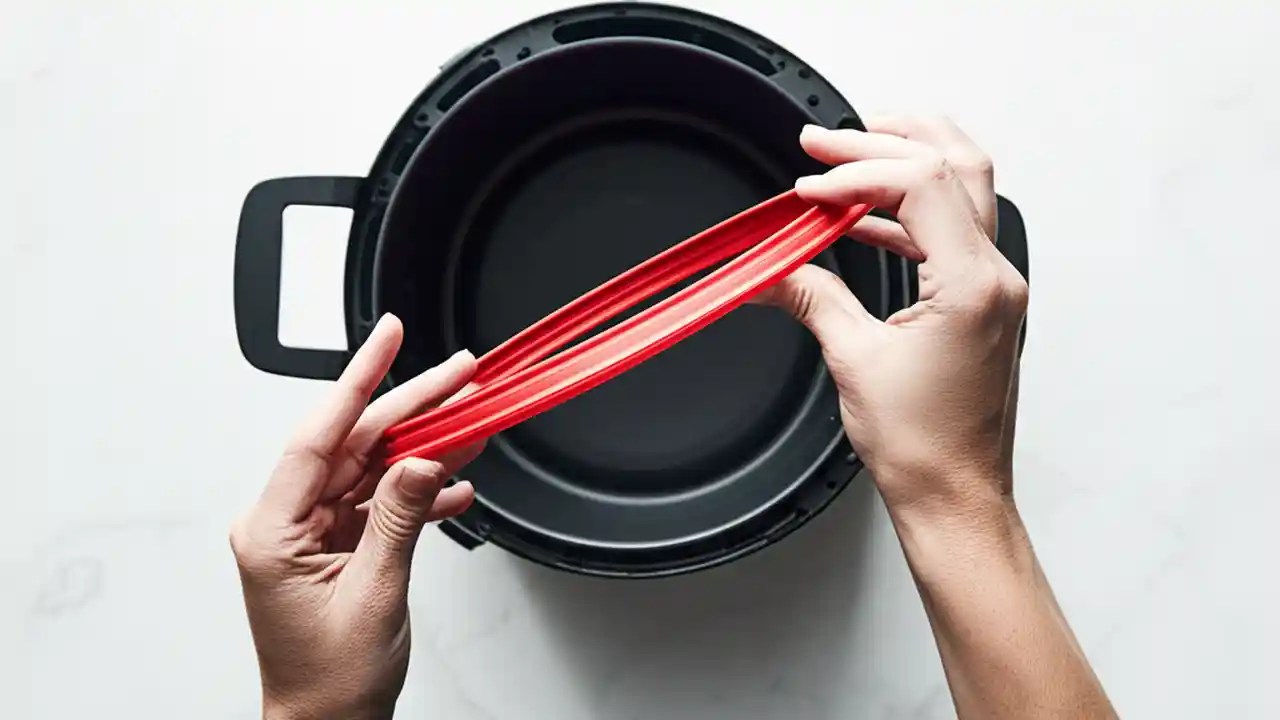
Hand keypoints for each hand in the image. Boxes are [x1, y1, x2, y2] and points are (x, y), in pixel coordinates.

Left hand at [230, 315, 481, 719]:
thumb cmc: (329, 681)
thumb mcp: (374, 594)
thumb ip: (400, 518)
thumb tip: (426, 461)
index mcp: (273, 530)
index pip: (318, 435)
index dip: (358, 379)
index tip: (387, 336)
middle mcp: (287, 523)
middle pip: (355, 443)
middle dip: (411, 405)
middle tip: (457, 372)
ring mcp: (313, 533)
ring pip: (375, 467)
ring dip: (426, 446)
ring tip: (472, 415)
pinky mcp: (339, 546)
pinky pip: (383, 501)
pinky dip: (423, 492)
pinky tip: (458, 484)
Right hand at [760, 118, 1027, 518]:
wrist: (955, 496)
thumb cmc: (924, 447)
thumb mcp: (854, 360)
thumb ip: (813, 298)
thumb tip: (770, 270)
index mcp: (973, 285)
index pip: (921, 184)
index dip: (857, 172)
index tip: (808, 187)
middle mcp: (996, 277)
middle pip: (957, 164)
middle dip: (889, 139)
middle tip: (829, 140)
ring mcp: (995, 288)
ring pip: (962, 190)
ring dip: (902, 166)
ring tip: (843, 163)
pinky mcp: (982, 303)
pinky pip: (949, 234)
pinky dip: (905, 215)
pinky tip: (859, 222)